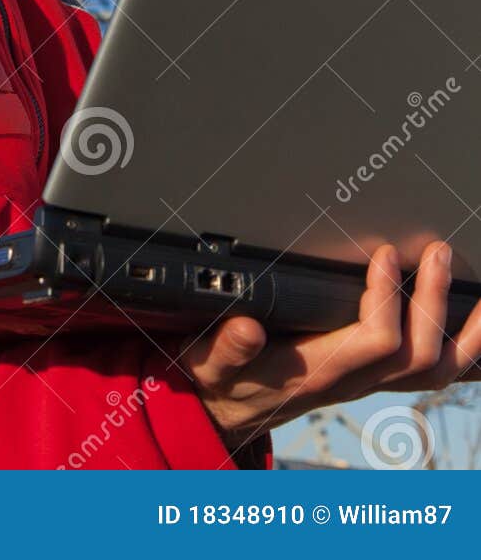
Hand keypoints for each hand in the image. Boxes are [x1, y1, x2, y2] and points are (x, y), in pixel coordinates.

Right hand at [178, 240, 480, 452]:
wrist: (228, 411)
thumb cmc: (222, 379)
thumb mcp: (208, 362)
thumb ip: (225, 348)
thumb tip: (247, 328)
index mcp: (315, 371)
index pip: (374, 343)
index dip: (387, 298)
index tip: (384, 254)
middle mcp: (351, 382)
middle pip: (417, 356)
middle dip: (434, 302)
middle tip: (436, 252)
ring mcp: (368, 382)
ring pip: (435, 372)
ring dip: (463, 331)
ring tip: (476, 289)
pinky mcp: (373, 376)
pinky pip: (430, 372)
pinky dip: (461, 349)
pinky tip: (472, 323)